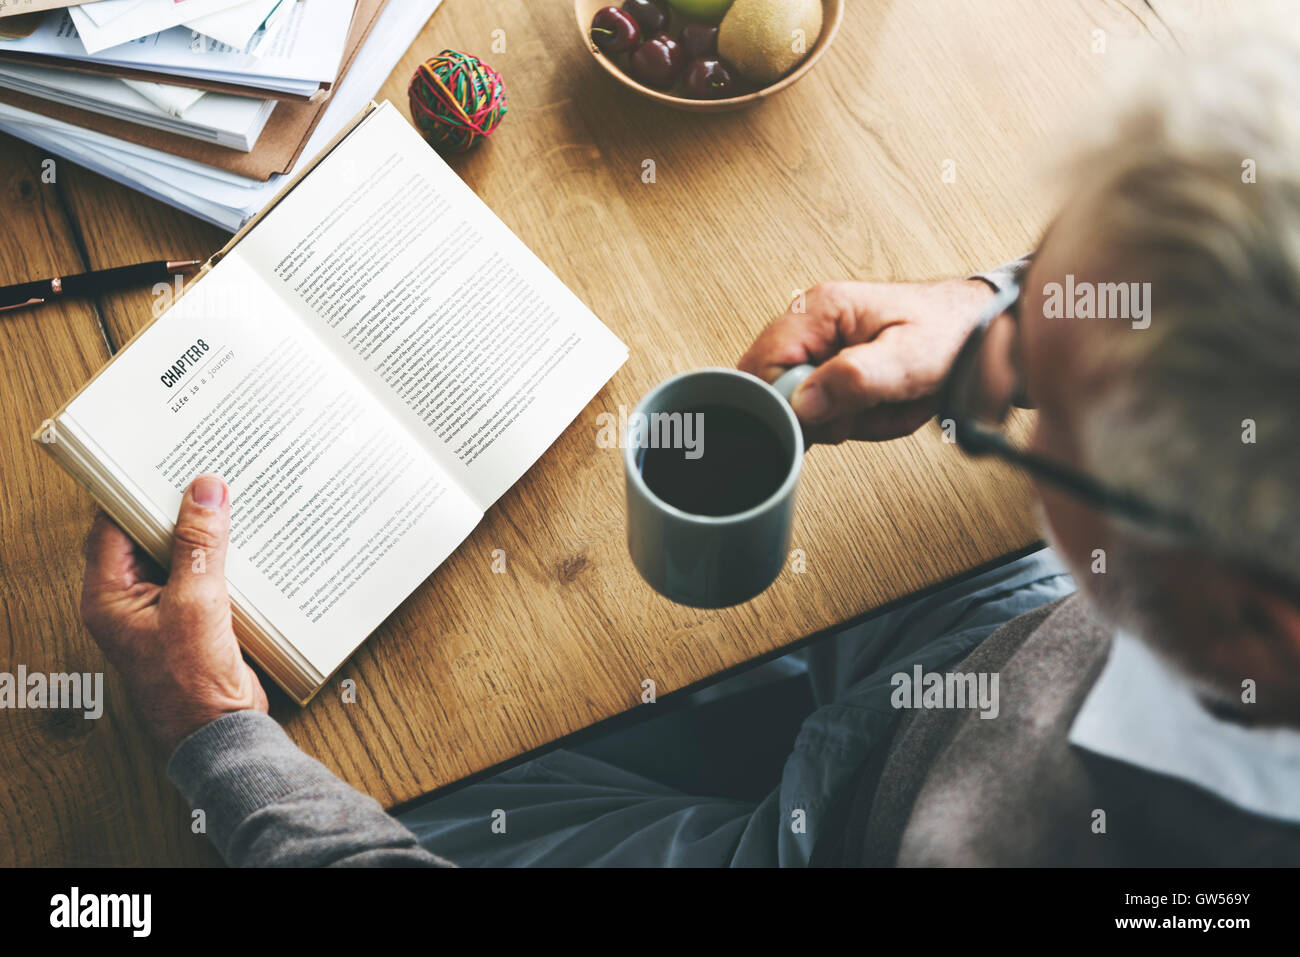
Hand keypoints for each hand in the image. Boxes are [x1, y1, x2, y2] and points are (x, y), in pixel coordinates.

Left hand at [80, 474, 266, 752]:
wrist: (221, 734)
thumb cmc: (190, 686)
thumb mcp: (195, 605)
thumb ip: (199, 546)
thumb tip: (204, 492)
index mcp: (109, 596)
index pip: (112, 525)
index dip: (137, 491)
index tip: (164, 462)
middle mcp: (130, 600)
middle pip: (147, 535)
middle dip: (176, 505)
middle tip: (203, 474)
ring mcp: (162, 609)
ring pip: (178, 552)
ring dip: (202, 531)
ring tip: (227, 500)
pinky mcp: (193, 618)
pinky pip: (202, 573)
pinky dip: (221, 556)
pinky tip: (243, 541)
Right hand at [738, 279, 996, 442]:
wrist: (985, 330)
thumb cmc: (955, 332)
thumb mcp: (909, 360)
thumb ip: (854, 380)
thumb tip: (802, 403)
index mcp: (822, 309)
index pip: (764, 367)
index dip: (791, 404)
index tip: (833, 415)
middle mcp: (814, 323)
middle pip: (781, 392)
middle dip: (830, 416)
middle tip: (874, 406)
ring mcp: (823, 345)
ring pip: (806, 408)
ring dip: (852, 420)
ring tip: (890, 402)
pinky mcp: (835, 366)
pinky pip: (827, 409)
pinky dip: (857, 419)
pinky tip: (884, 404)